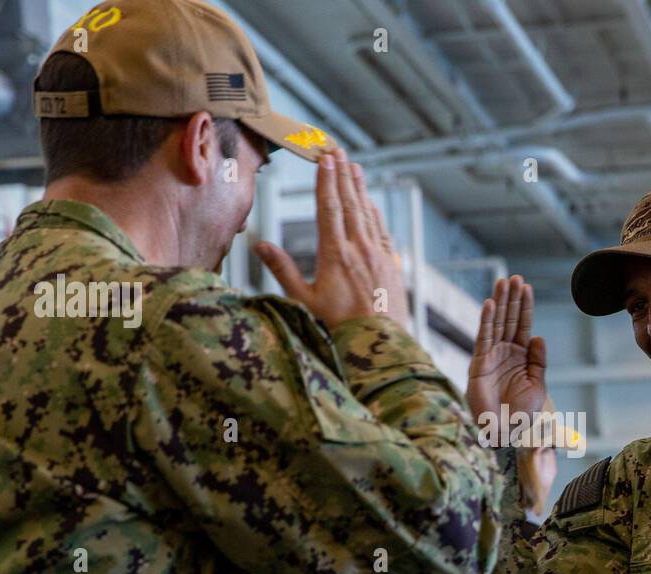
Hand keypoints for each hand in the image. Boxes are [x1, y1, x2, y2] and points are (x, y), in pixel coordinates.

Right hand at [255, 148, 408, 330]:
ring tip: (355, 167)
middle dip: (343, 174)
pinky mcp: (392, 266)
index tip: (324, 159)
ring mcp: (379, 256)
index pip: (329, 208)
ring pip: (368, 214)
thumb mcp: (304, 302)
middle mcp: (360, 249)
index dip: (325, 181)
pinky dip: (375, 214)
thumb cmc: (337, 328)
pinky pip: (382, 232)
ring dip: (360, 189)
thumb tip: (259, 245)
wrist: (379, 346)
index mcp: (335, 255)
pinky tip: (372, 204)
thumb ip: (283, 271)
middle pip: (350, 203)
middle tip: (338, 150)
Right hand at [466, 276, 545, 426]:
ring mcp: (491, 357)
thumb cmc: (522, 414)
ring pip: (496, 324)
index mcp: (520, 356)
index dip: (525, 307)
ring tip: (502, 283)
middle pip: (508, 320)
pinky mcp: (479, 364)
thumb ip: (538, 361)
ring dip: (499, 303)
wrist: (507, 433)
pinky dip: (486, 321)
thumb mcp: (537, 384)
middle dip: (511, 299)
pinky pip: (483, 338)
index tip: (526, 287)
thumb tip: (538, 337)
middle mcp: (504, 353)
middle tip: (513, 277)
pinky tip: (489, 305)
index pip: (523, 326)